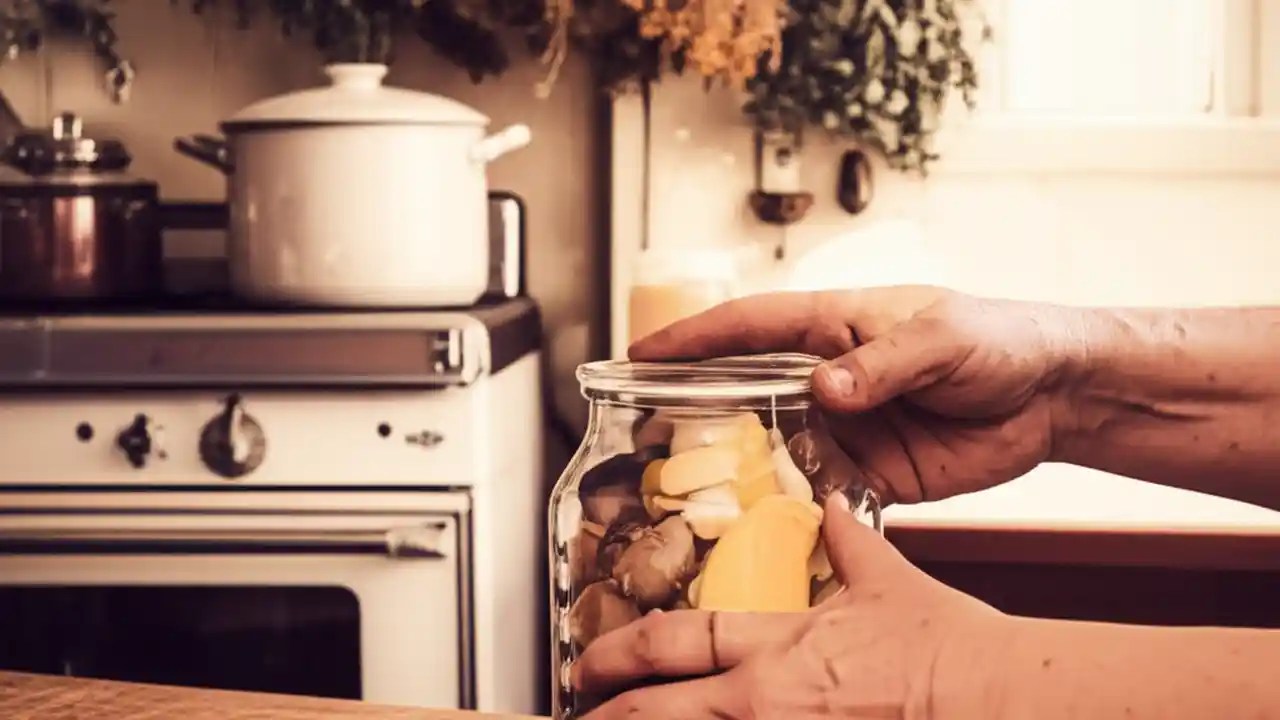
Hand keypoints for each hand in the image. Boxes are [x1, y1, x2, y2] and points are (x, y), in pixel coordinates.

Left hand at [572, 495, 1010, 718]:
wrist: (993, 697)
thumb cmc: (947, 647)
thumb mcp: (889, 581)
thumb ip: (849, 544)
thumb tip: (833, 508)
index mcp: (776, 644)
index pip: (673, 641)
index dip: (618, 651)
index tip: (587, 658)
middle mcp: (762, 700)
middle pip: (654, 709)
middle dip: (604, 714)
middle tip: (576, 713)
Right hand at [629, 285, 1079, 503]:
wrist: (1052, 396)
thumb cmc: (997, 340)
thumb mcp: (942, 339)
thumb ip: (883, 364)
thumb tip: (825, 388)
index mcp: (834, 327)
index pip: (747, 328)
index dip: (690, 338)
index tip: (638, 352)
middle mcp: (827, 379)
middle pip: (744, 393)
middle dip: (694, 411)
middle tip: (642, 436)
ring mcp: (844, 430)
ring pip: (772, 451)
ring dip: (735, 472)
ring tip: (685, 496)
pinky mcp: (868, 476)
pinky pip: (816, 497)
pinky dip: (788, 514)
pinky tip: (758, 533)